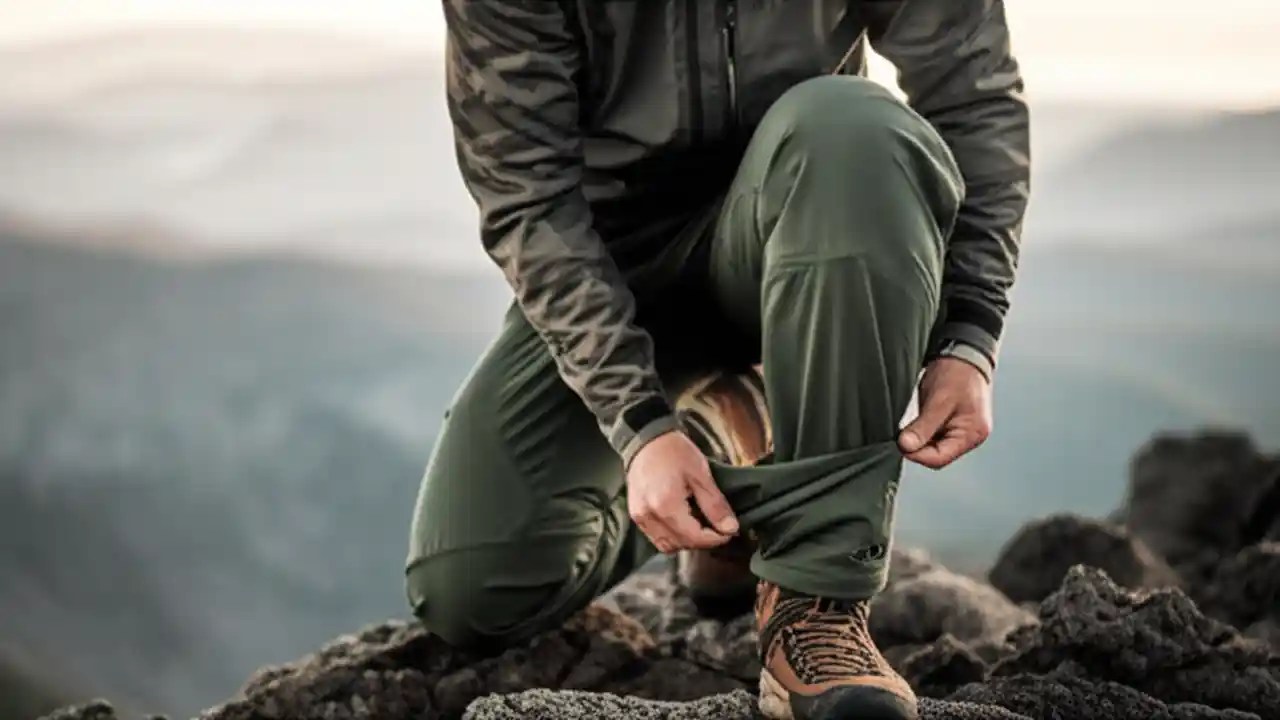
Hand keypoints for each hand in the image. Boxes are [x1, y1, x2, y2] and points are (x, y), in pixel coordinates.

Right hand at [627, 430, 738, 553]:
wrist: (647, 439)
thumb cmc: (674, 451)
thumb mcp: (700, 474)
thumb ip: (715, 504)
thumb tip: (730, 528)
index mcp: (666, 505)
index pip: (695, 537)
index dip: (715, 539)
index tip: (729, 531)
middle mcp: (649, 516)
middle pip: (681, 544)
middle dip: (702, 541)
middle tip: (717, 528)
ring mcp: (640, 517)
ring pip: (666, 545)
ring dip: (686, 541)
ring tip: (700, 525)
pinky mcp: (636, 515)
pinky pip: (655, 537)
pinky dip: (672, 536)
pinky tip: (683, 522)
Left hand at [898, 357, 992, 468]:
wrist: (964, 353)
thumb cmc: (957, 374)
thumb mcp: (938, 401)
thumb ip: (923, 427)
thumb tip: (906, 446)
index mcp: (971, 434)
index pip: (940, 459)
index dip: (917, 455)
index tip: (901, 444)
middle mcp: (970, 437)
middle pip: (937, 455)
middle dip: (918, 447)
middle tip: (901, 435)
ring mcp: (963, 431)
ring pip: (934, 447)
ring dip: (919, 440)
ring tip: (909, 426)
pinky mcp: (954, 425)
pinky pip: (935, 436)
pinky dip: (923, 432)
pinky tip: (916, 423)